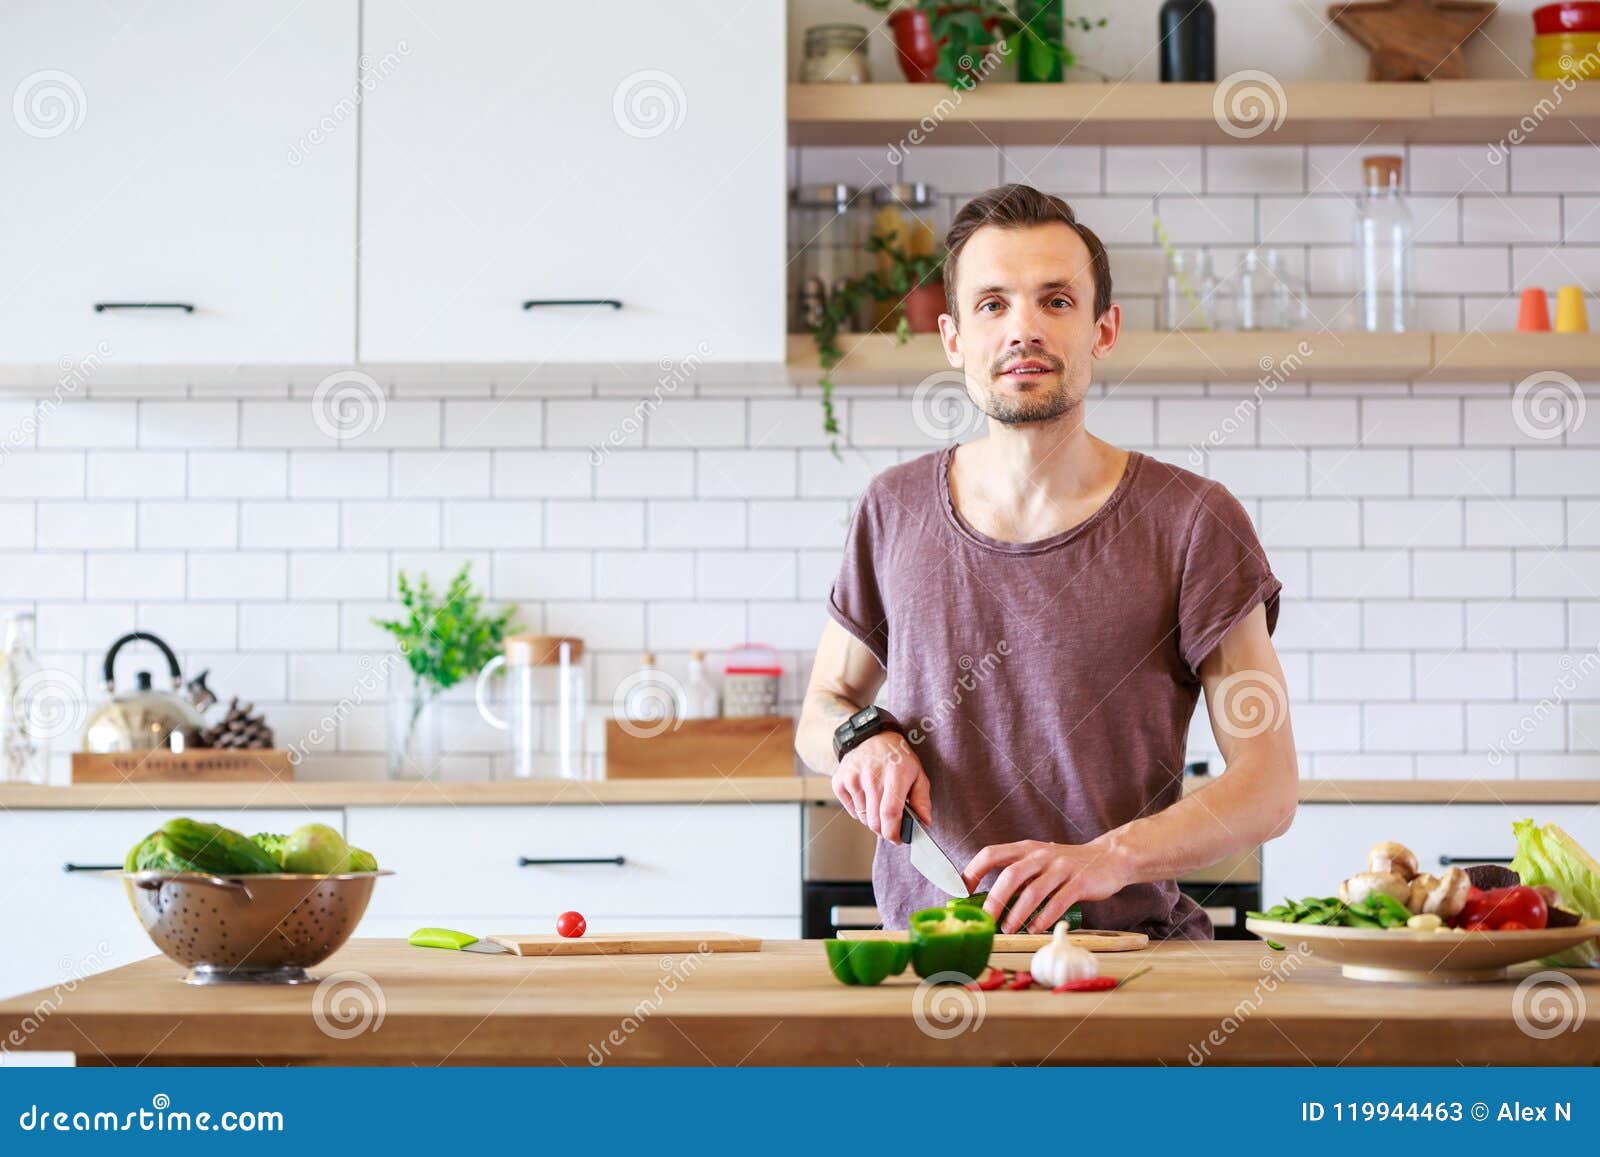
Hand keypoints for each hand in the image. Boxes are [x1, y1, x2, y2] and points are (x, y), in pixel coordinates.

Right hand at [831, 731, 930, 843]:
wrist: (872, 736)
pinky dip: (860, 811)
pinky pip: (851, 810)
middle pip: (874, 821)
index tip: (898, 839)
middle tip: (891, 825)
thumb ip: (922, 800)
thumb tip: (924, 823)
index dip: (894, 832)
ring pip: (863, 818)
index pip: (890, 813)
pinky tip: (867, 796)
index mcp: (895, 774)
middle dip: (884, 830)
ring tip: (879, 803)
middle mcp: (872, 776)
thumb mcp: (918, 774)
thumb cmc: (898, 758)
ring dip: (873, 819)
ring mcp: (853, 778)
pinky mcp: (840, 780)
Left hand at [962, 840, 1129, 933]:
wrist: (1109, 858)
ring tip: (1007, 930)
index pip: (991, 853)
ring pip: (1033, 890)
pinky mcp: (1080, 882)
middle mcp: (1040, 855)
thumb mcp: (1039, 862)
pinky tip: (1034, 929)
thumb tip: (987, 902)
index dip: (972, 871)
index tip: (960, 892)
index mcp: (1025, 849)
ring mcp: (1061, 867)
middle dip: (994, 899)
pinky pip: (1058, 901)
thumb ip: (1018, 875)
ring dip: (1017, 913)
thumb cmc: (1066, 866)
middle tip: (984, 920)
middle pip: (1010, 874)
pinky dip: (1044, 917)